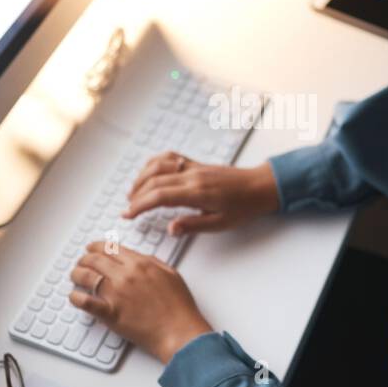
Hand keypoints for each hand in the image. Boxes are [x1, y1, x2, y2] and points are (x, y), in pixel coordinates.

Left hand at [69, 241, 212, 363]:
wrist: (179, 331)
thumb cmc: (179, 307)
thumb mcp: (171, 274)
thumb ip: (152, 262)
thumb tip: (137, 258)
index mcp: (140, 264)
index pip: (110, 248)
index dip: (96, 246)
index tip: (91, 248)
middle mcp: (126, 275)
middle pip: (95, 259)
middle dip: (84, 258)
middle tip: (81, 261)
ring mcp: (116, 294)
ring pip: (86, 276)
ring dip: (77, 273)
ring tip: (75, 275)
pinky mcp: (110, 313)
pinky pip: (85, 302)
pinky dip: (75, 297)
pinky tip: (74, 296)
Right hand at [124, 153, 279, 234]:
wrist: (260, 186)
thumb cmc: (244, 207)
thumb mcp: (220, 224)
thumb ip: (193, 225)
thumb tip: (170, 229)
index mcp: (197, 192)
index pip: (160, 196)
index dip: (140, 206)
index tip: (128, 215)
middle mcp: (192, 175)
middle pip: (154, 181)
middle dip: (136, 195)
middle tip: (127, 210)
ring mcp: (193, 166)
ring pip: (158, 165)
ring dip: (141, 178)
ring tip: (132, 194)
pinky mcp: (196, 163)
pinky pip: (169, 157)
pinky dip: (154, 163)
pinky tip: (148, 174)